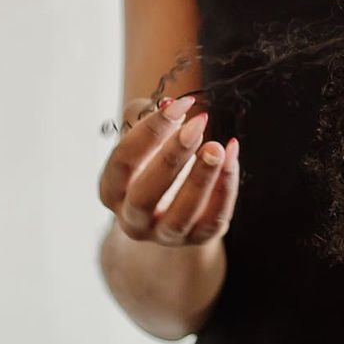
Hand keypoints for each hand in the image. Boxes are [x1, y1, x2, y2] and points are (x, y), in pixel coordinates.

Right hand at [99, 95, 238, 246]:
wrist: (169, 209)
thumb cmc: (152, 164)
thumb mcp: (142, 140)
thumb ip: (146, 117)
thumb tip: (169, 105)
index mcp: (112, 189)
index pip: (123, 161)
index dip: (149, 131)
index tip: (178, 105)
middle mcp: (133, 218)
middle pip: (145, 195)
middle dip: (172, 157)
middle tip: (197, 124)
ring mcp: (165, 234)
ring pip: (181, 215)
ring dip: (201, 178)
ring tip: (216, 147)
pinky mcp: (197, 238)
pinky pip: (214, 218)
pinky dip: (226, 186)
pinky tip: (231, 155)